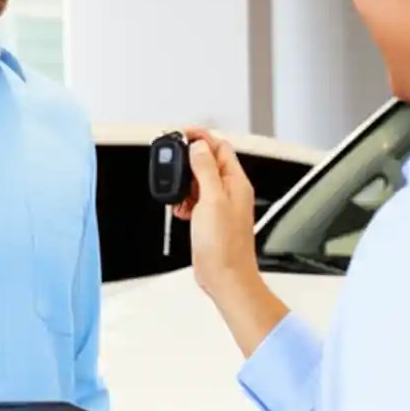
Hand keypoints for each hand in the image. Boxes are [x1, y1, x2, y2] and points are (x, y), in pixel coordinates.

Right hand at [172, 128, 260, 298]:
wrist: (225, 277)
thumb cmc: (224, 246)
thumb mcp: (211, 200)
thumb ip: (205, 170)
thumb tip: (198, 146)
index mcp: (236, 182)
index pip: (220, 147)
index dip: (201, 137)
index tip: (182, 134)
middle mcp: (231, 191)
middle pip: (208, 162)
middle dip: (189, 160)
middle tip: (173, 161)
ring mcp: (221, 205)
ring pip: (200, 181)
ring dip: (186, 184)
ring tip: (178, 194)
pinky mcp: (211, 219)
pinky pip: (196, 200)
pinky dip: (185, 201)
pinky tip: (182, 210)